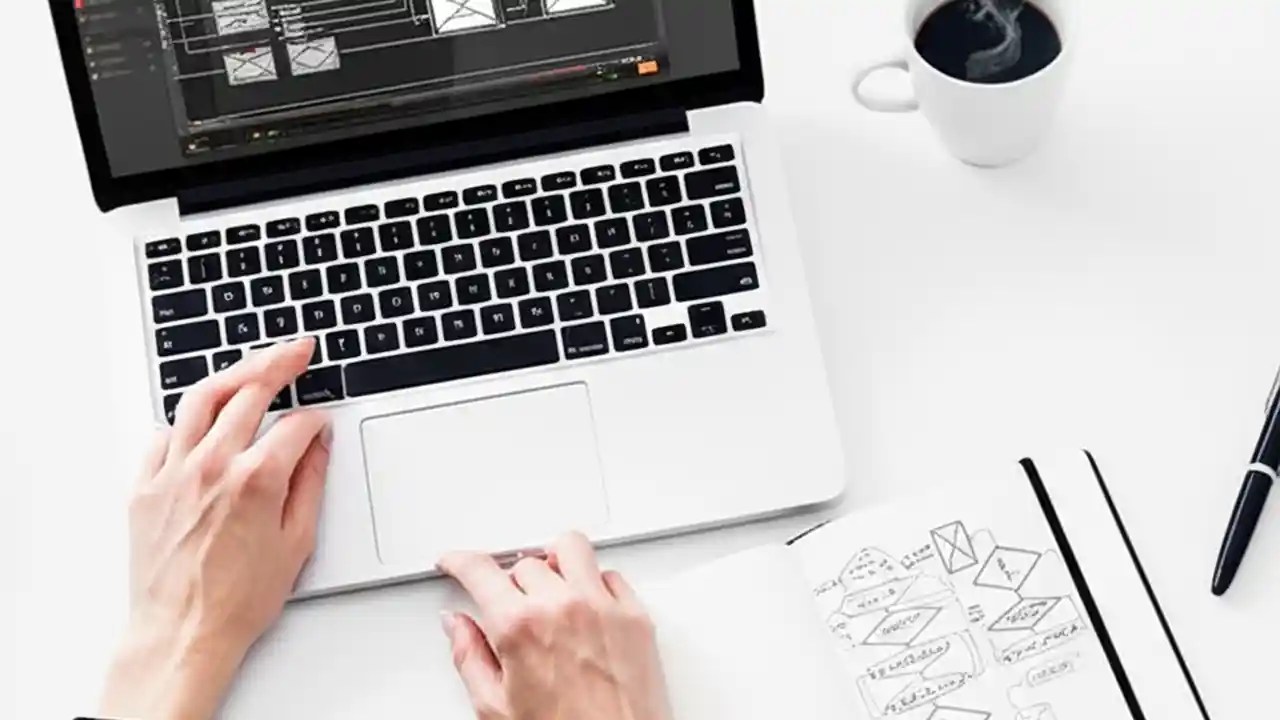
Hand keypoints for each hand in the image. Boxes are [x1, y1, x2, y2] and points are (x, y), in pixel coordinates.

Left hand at [100, 339, 330, 719]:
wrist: (183, 632)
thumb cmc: (239, 599)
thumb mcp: (298, 541)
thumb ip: (311, 483)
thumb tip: (317, 446)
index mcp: (257, 479)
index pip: (296, 424)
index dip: (316, 419)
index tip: (321, 423)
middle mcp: (212, 466)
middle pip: (249, 390)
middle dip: (280, 362)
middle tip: (297, 350)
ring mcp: (174, 472)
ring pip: (201, 398)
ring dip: (231, 373)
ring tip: (251, 364)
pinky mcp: (145, 486)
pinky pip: (163, 434)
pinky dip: (187, 420)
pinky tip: (202, 419)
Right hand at [439, 534, 672, 719]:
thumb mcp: (495, 708)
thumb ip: (469, 657)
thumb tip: (456, 626)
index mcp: (521, 627)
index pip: (480, 570)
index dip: (460, 561)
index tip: (456, 563)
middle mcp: (563, 607)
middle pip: (524, 562)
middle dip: (509, 578)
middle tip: (507, 599)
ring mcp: (603, 607)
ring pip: (571, 548)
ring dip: (554, 560)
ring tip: (548, 581)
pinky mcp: (636, 616)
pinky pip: (611, 575)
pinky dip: (594, 581)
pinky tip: (585, 600)